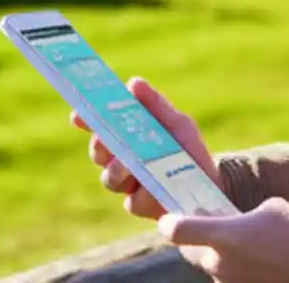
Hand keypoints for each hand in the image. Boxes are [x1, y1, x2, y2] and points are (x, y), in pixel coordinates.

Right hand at [70, 76, 220, 219]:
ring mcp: (129, 185)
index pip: (99, 125)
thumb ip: (155, 105)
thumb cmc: (189, 149)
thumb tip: (134, 82)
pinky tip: (154, 189)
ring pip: (109, 178)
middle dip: (99, 145)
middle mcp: (121, 160)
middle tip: (104, 139)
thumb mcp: (177, 123)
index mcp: (127, 136)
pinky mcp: (141, 206)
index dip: (85, 119)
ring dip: (116, 170)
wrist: (210, 184)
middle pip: (97, 152)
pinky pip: (133, 200)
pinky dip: (143, 193)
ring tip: (127, 165)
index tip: (78, 115)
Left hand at [157, 197, 288, 282]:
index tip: (168, 218)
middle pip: (193, 251)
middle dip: (199, 238)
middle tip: (212, 224)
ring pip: (214, 265)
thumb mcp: (274, 208)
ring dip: (222, 254)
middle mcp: (219, 263)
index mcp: (222, 236)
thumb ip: (248, 214)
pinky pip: (233, 277)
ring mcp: (229, 282)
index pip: (178, 230)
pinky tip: (261, 259)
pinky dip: (240, 267)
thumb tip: (244, 223)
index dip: (169, 221)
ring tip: (247, 243)